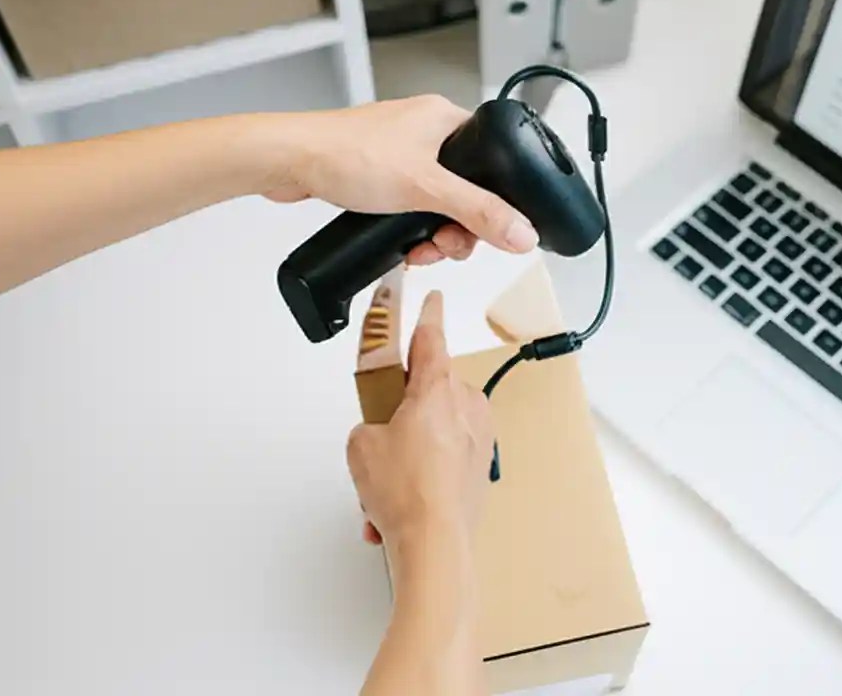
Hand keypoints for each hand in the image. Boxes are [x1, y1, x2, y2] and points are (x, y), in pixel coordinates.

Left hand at [265, 96, 538, 265]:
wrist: (287, 161)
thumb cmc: (345, 155)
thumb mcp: (425, 189)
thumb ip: (477, 211)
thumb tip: (522, 232)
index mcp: (443, 118)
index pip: (492, 160)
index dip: (494, 200)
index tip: (487, 230)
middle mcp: (424, 132)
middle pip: (466, 189)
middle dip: (458, 226)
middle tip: (445, 246)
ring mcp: (399, 153)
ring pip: (436, 202)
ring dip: (433, 233)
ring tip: (421, 251)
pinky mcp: (377, 174)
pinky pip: (409, 206)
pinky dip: (409, 228)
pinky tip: (403, 245)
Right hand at [346, 291, 494, 546]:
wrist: (435, 544)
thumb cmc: (405, 492)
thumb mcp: (361, 445)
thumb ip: (369, 425)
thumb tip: (379, 435)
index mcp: (436, 389)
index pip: (430, 336)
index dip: (425, 314)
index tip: (431, 297)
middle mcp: (465, 407)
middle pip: (428, 391)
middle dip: (402, 413)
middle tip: (380, 436)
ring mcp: (478, 438)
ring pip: (434, 430)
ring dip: (408, 452)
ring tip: (386, 485)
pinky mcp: (481, 467)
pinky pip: (445, 457)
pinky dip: (421, 476)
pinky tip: (400, 503)